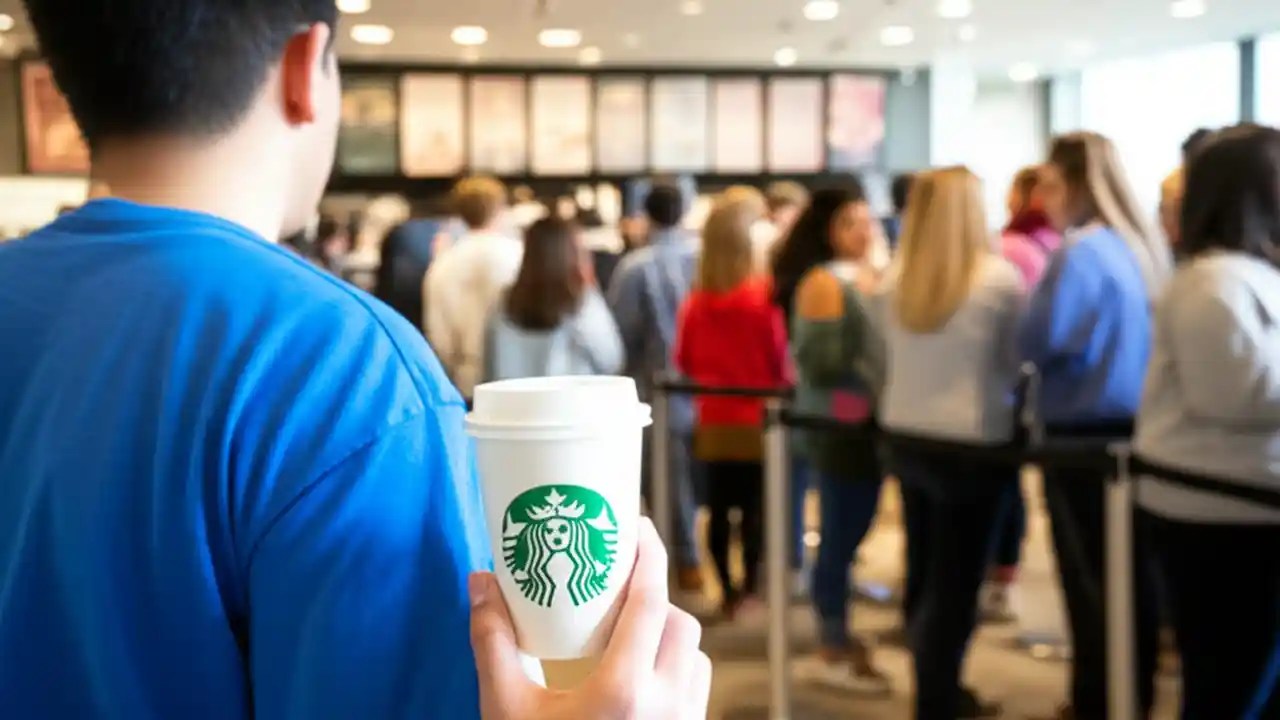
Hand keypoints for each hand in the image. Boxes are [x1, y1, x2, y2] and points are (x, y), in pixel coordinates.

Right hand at [470, 519, 710, 719]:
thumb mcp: (505, 709)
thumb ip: (494, 641)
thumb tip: (481, 581)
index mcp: (625, 689)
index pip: (652, 600)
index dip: (649, 553)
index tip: (636, 523)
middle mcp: (667, 704)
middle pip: (681, 624)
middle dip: (654, 599)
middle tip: (619, 588)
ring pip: (696, 660)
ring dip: (670, 637)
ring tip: (629, 633)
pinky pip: (696, 692)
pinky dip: (676, 671)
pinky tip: (641, 678)